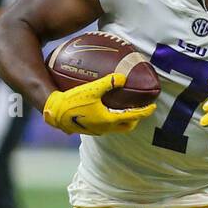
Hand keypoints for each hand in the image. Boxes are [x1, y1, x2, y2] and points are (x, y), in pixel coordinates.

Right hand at [42, 73, 156, 135]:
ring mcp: (96, 130)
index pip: (133, 116)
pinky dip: (111, 119)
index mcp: (109, 119)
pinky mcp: (88, 128)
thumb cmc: (73, 101)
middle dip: (136, 119)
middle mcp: (105, 128)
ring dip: (123, 120)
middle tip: (140, 110)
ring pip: (116, 127)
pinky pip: (105, 125)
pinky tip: (105, 109)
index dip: (145, 111)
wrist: (54, 113)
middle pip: (127, 126)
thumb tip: (123, 77)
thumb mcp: (92, 89)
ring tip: (125, 109)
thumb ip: (109, 82)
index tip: (153, 106)